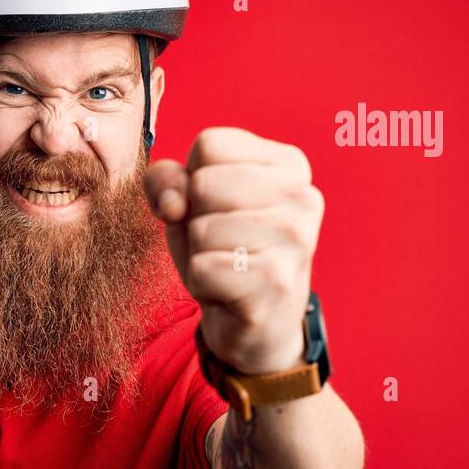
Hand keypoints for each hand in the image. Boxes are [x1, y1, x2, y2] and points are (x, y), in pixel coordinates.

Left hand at [144, 127, 323, 374]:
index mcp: (288, 164)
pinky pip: (203, 269)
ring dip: (198, 255)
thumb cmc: (223, 252)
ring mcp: (296, 238)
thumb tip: (172, 203)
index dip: (194, 180)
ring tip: (227, 268)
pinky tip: (228, 292)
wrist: (255, 325)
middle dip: (195, 220)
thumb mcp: (188, 205)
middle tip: (222, 245)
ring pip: (201, 228)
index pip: (209, 144)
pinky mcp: (278, 281)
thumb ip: (165, 181)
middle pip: (203, 183)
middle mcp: (303, 195)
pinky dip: (202, 284)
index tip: (217, 208)